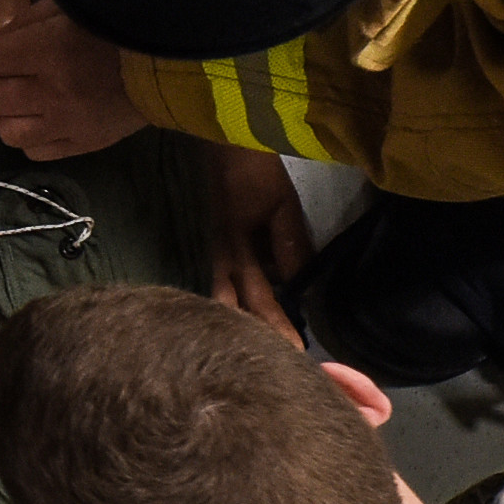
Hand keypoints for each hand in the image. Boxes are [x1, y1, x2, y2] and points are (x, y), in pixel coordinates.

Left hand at [0, 0, 143, 160]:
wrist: (170, 63)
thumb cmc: (118, 25)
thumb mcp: (70, 7)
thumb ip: (28, 22)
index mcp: (49, 51)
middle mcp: (53, 92)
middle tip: (4, 72)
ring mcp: (68, 123)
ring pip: (7, 131)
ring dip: (6, 113)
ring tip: (19, 100)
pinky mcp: (84, 144)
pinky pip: (35, 152)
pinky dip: (29, 136)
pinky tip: (39, 120)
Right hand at [202, 145, 313, 334]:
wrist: (216, 140)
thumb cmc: (253, 169)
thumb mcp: (280, 202)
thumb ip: (290, 243)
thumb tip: (302, 287)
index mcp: (235, 248)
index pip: (260, 297)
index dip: (277, 326)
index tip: (294, 353)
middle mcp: (215, 257)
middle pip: (231, 308)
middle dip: (250, 336)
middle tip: (268, 364)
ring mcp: (203, 253)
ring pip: (217, 299)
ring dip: (233, 323)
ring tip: (246, 349)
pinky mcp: (200, 247)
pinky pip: (213, 283)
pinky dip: (226, 302)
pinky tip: (232, 317)